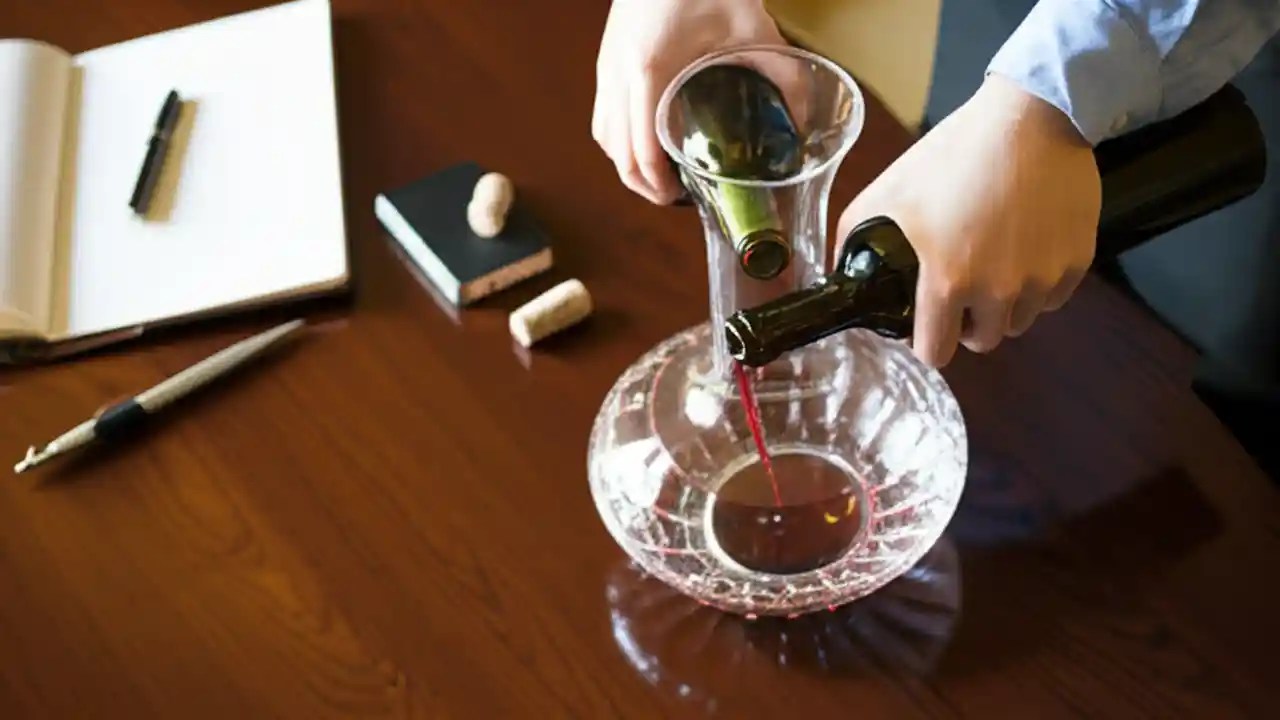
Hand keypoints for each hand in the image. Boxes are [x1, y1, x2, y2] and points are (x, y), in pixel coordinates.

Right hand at [592, 0, 791, 203]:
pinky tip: (642, 141)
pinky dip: (617, 136)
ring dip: (625, 162)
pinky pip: (603, 112)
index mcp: (649, 71)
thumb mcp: (754, 31)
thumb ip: (783, 77)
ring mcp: (607, 65)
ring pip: (604, 133)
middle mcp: (618, 73)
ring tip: (656, 177)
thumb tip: (803, 121)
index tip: (678, 199)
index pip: (640, 148)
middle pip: (616, 151)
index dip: (656, 184)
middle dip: (641, 182)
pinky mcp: (607, 58)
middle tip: (671, 198)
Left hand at [837, 74, 1101, 367]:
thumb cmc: (955, 152)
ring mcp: (1042, 278)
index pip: (936, 353)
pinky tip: (1025, 247)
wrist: (1031, 115)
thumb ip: (853, 235)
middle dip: (967, 323)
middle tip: (960, 288)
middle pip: (983, 342)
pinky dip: (1039, 283)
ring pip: (1020, 320)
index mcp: (948, 280)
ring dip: (1004, 304)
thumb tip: (839, 269)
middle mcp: (999, 290)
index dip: (926, 341)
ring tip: (993, 261)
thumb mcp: (888, 191)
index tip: (925, 323)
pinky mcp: (1077, 261)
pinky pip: (1054, 296)